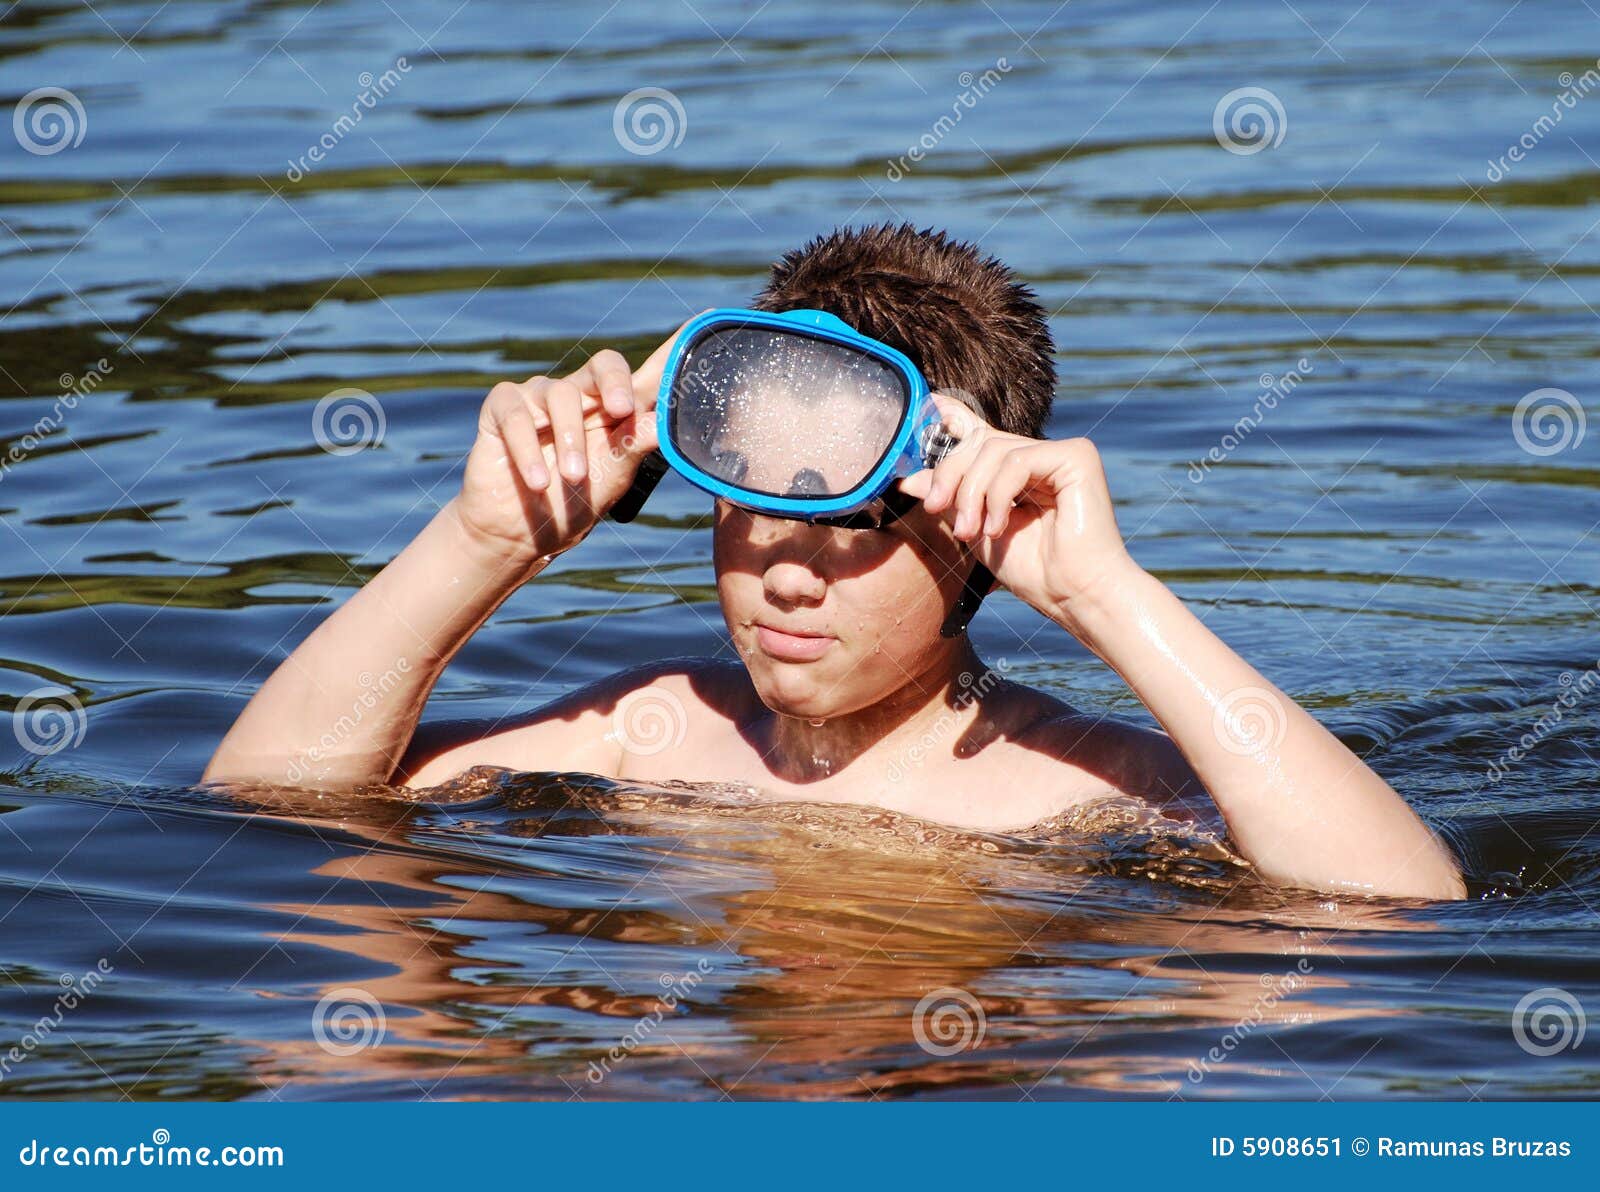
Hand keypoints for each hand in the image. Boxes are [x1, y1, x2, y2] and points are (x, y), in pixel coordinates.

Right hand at [452, 323, 688, 564]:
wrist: (519, 533)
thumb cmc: (573, 503)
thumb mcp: (612, 478)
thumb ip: (634, 446)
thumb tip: (662, 423)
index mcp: (615, 412)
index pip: (649, 375)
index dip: (675, 348)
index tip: (708, 317)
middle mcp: (581, 395)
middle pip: (605, 364)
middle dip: (615, 382)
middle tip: (622, 410)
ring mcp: (540, 398)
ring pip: (561, 395)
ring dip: (570, 439)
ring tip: (574, 478)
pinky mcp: (503, 408)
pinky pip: (518, 413)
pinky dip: (528, 448)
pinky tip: (538, 480)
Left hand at [897, 394, 1139, 633]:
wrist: (1073, 596)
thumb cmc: (1033, 571)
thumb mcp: (976, 530)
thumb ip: (949, 499)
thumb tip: (910, 477)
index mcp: (1019, 471)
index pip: (980, 433)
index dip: (952, 418)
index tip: (928, 409)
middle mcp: (1040, 456)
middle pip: (979, 442)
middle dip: (950, 475)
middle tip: (935, 509)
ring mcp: (1060, 453)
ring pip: (994, 450)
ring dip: (972, 493)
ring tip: (972, 531)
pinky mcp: (1076, 456)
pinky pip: (1017, 460)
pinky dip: (998, 494)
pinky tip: (999, 526)